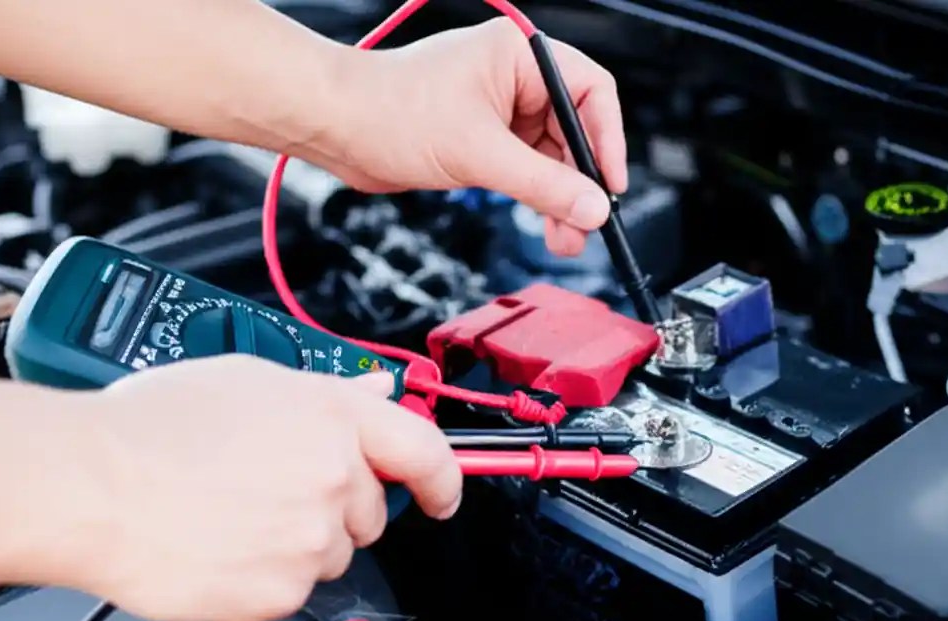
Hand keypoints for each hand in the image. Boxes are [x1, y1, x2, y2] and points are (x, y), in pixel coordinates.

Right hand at [65, 355, 459, 620]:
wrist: (90, 485)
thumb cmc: (151, 427)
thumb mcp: (249, 380)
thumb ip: (330, 391)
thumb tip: (379, 391)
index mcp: (333, 417)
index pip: (423, 449)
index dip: (443, 475)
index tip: (442, 492)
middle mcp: (333, 477)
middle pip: (371, 511)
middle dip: (337, 506)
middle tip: (272, 491)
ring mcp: (310, 539)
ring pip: (332, 554)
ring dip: (299, 543)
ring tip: (232, 514)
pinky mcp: (280, 591)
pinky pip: (292, 591)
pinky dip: (263, 577)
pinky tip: (219, 545)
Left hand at [306, 18, 626, 256]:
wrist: (338, 126)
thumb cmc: (390, 111)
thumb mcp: (480, 154)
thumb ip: (544, 185)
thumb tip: (591, 207)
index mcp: (520, 55)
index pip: (591, 92)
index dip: (607, 141)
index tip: (609, 184)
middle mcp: (516, 77)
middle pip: (576, 131)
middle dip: (581, 181)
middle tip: (587, 222)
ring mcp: (501, 108)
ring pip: (553, 157)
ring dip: (561, 198)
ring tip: (566, 237)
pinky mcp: (485, 137)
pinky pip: (528, 169)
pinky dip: (538, 198)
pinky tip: (546, 224)